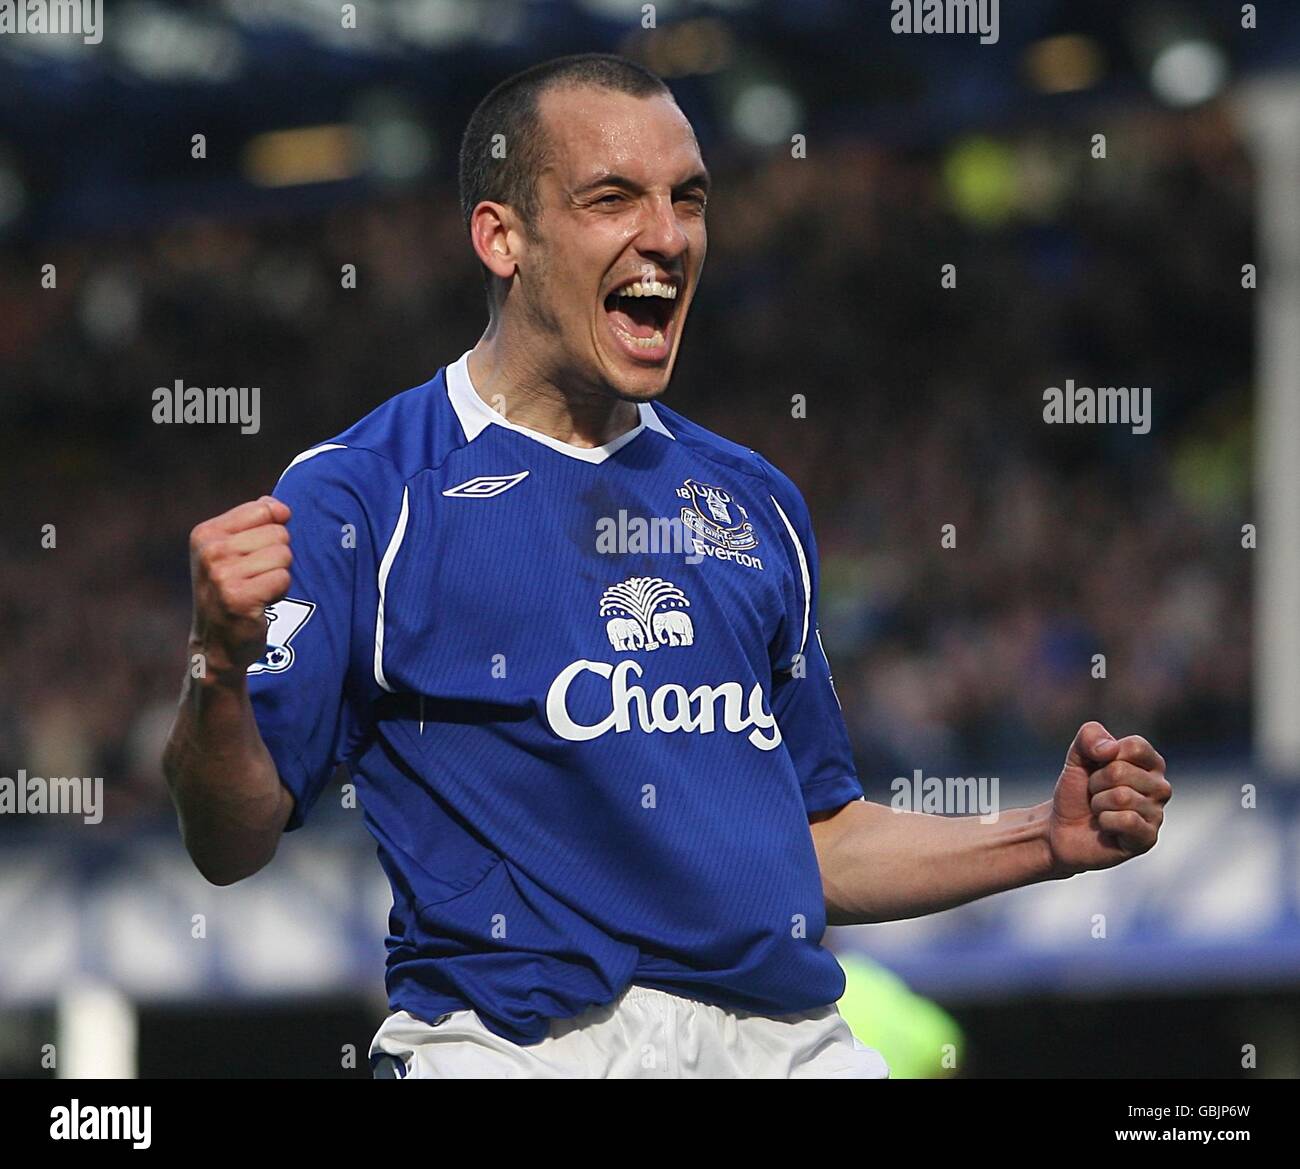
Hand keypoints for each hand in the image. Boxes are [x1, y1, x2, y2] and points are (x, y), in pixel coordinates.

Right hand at [188, 496, 292, 677]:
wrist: (216, 643)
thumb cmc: (230, 591)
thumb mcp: (230, 551)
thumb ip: (253, 522)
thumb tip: (276, 505)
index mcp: (206, 533)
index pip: (265, 510)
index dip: (272, 532)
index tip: (254, 554)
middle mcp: (210, 551)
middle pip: (279, 534)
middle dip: (276, 557)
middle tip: (254, 578)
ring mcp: (222, 575)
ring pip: (283, 556)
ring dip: (278, 576)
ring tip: (256, 590)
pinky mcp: (238, 598)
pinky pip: (283, 579)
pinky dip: (278, 592)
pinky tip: (259, 603)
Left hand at [1047, 721, 1170, 877]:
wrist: (1061, 829)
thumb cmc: (1077, 791)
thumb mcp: (1077, 756)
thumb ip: (1090, 736)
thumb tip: (1112, 749)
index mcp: (1150, 763)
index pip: (1135, 746)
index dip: (1103, 755)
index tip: (1096, 768)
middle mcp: (1160, 787)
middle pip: (1120, 771)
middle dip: (1095, 782)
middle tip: (1094, 794)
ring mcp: (1156, 814)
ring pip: (1121, 797)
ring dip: (1097, 803)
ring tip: (1098, 810)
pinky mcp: (1147, 838)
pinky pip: (1127, 820)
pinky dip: (1105, 821)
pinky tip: (1105, 826)